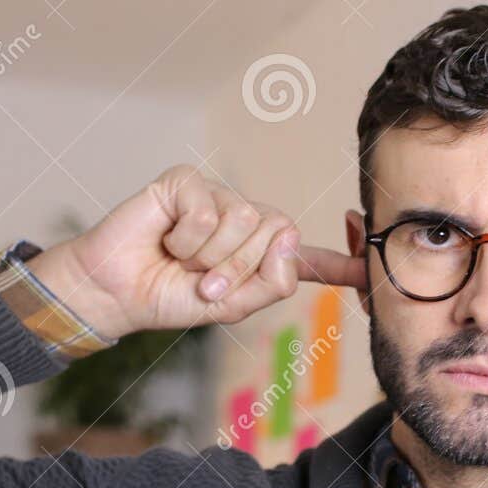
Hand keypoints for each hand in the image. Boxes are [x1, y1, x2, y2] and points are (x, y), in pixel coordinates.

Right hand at [25, 164, 365, 336]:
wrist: (117, 292)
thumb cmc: (169, 297)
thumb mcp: (228, 305)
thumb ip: (270, 283)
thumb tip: (292, 240)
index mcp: (260, 256)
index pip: (306, 258)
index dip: (342, 264)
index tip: (370, 270)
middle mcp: (246, 221)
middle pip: (278, 234)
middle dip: (238, 268)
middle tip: (204, 281)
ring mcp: (220, 197)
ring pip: (245, 221)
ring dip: (210, 255)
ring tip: (182, 261)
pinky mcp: (188, 182)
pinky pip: (209, 208)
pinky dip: (186, 236)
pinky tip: (167, 238)